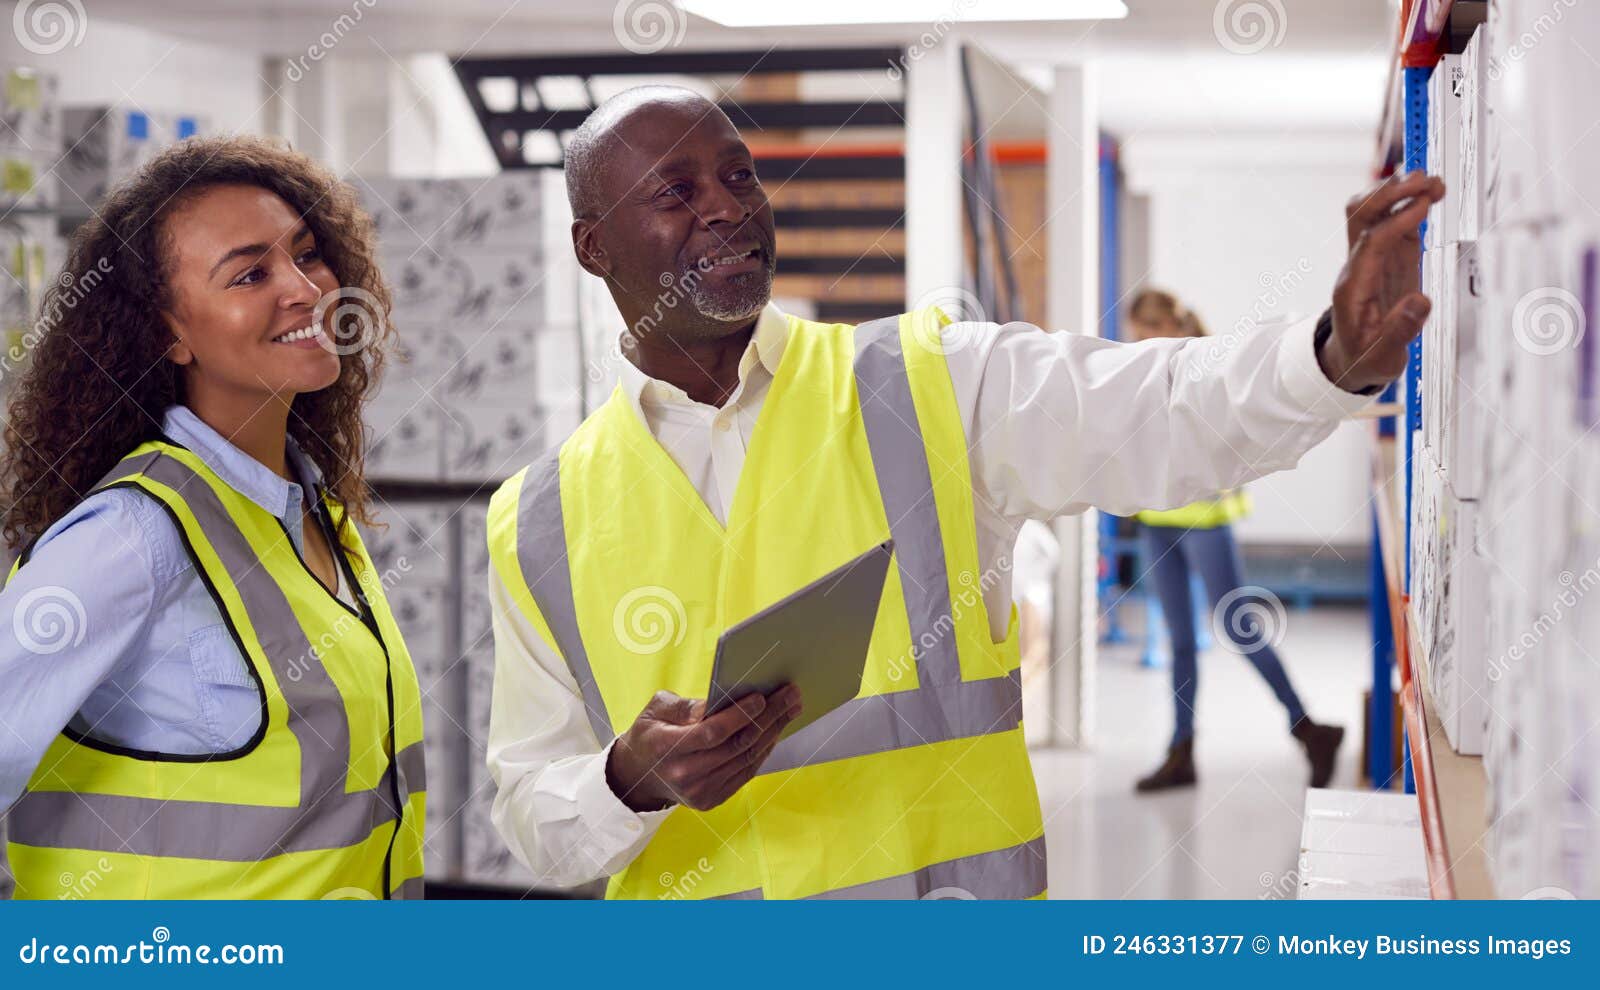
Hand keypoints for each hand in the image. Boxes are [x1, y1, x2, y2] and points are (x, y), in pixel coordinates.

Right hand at [605, 684, 802, 812]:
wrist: (639, 775)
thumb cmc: (650, 733)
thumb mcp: (656, 709)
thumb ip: (687, 706)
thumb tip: (720, 702)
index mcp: (665, 747)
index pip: (710, 733)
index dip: (739, 716)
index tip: (762, 697)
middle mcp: (684, 774)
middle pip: (736, 745)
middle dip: (769, 717)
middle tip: (790, 695)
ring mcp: (700, 791)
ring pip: (747, 758)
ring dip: (773, 731)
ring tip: (790, 707)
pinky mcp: (713, 799)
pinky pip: (747, 771)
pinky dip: (764, 749)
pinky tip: (776, 729)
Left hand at [1319, 171, 1447, 392]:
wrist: (1351, 362)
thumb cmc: (1364, 359)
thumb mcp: (1381, 357)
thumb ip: (1399, 332)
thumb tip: (1420, 302)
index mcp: (1353, 287)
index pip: (1371, 244)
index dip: (1395, 221)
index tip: (1422, 206)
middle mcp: (1359, 265)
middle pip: (1361, 215)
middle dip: (1389, 193)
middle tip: (1424, 180)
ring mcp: (1373, 258)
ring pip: (1375, 212)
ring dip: (1399, 192)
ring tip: (1434, 183)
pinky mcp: (1389, 258)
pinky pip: (1395, 222)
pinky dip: (1411, 205)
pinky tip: (1432, 194)